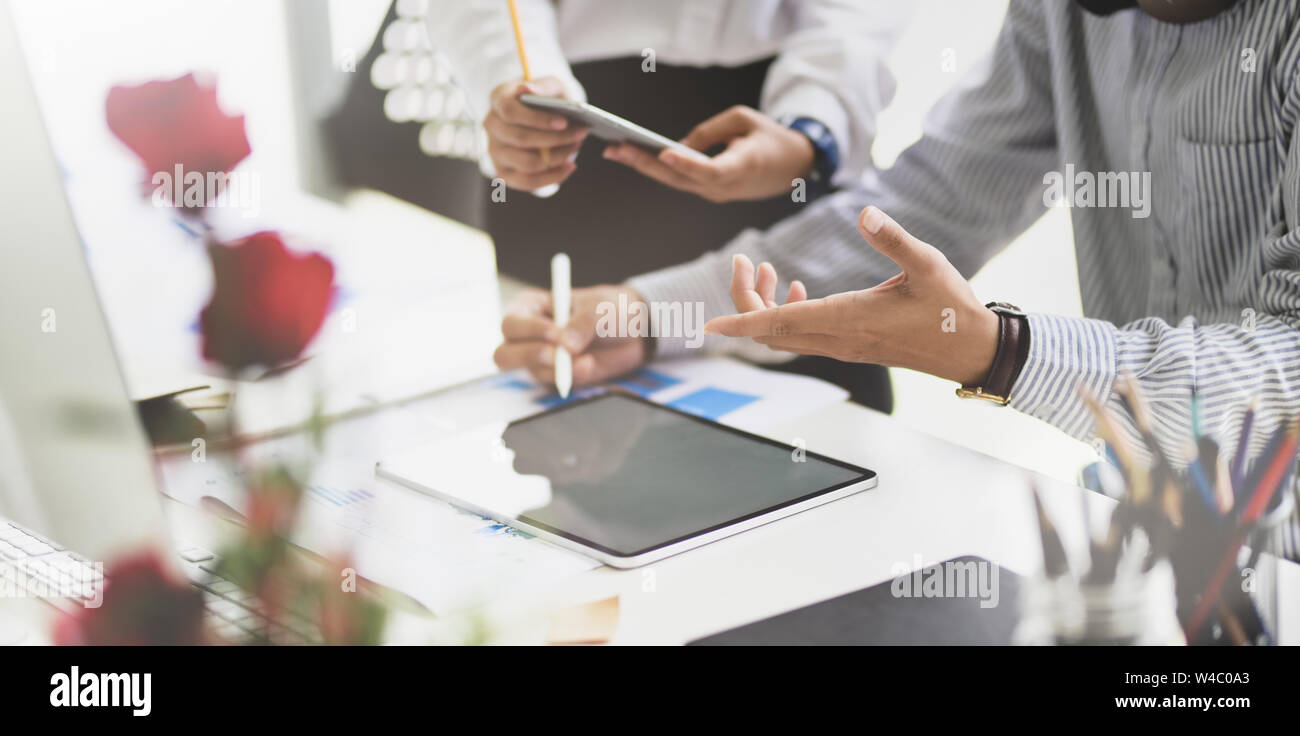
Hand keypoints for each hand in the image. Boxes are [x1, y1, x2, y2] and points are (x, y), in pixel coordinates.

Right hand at [484, 76, 588, 189]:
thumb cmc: (547, 100)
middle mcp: (491, 126)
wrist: (542, 118)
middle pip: (519, 139)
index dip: (537, 119)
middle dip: (555, 139)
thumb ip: (542, 86)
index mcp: (498, 100)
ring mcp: (495, 151)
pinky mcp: (504, 172)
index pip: (510, 112)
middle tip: (580, 134)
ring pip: (526, 162)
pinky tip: (570, 166)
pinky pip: (528, 182)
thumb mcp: (550, 86)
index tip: (564, 122)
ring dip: (557, 157)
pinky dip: (552, 177)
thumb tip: (527, 89)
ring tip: (575, 146)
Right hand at [493, 284, 648, 386]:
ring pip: (532, 372)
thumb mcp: (599, 309)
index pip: (510, 324)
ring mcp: (539, 359)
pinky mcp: (556, 376)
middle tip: (559, 354)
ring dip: (559, 368)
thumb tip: (566, 347)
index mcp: (529, 308)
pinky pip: (554, 383)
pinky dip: (572, 377)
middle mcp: (527, 335)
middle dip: (531, 356)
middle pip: (505, 355)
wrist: (634, 332)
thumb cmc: (610, 310)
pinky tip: (589, 365)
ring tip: (586, 359)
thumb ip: (582, 323)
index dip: (529, 331)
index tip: (556, 333)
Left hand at [602, 105, 813, 202]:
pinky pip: (682, 182)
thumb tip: (677, 146)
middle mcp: (727, 187)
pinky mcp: (712, 193)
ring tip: (616, 151)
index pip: (711, 170)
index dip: (687, 163)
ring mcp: (718, 194)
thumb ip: (709, 131)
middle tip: (616, 149)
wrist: (795, 166)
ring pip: (677, 183)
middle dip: (646, 164)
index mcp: (743, 167)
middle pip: (681, 179)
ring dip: (645, 168)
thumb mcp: (744, 119)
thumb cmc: (770, 136)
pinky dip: (659, 170)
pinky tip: (637, 157)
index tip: (664, 151)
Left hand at [704, 207, 1000, 385]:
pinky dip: (785, 314)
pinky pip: (800, 337)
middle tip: (743, 261)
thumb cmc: (951, 308)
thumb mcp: (928, 264)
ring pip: (782, 335)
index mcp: (850, 318)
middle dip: (744, 299)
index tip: (710, 323)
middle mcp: (838, 339)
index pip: (781, 322)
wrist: (970, 350)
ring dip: (763, 306)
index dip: (743, 319)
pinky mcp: (847, 347)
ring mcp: (841, 347)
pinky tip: (797, 289)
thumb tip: (864, 213)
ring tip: (767, 269)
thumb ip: (893, 238)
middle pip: (770, 329)